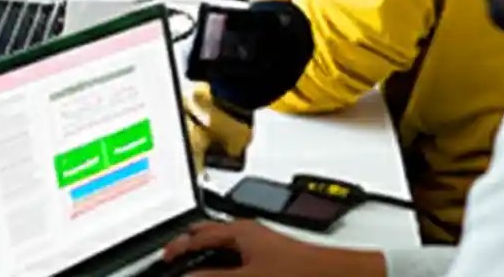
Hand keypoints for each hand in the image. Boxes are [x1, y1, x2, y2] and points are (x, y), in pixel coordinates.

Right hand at [162, 220, 383, 276]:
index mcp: (239, 230)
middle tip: (174, 260)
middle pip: (208, 236)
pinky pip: (238, 258)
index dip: (176, 250)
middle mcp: (248, 233)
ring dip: (207, 259)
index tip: (164, 260)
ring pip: (223, 248)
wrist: (339, 276)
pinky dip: (224, 266)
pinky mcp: (272, 257)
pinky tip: (226, 274)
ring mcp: (261, 245)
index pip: (196, 236)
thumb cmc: (302, 270)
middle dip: (189, 247)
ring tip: (196, 270)